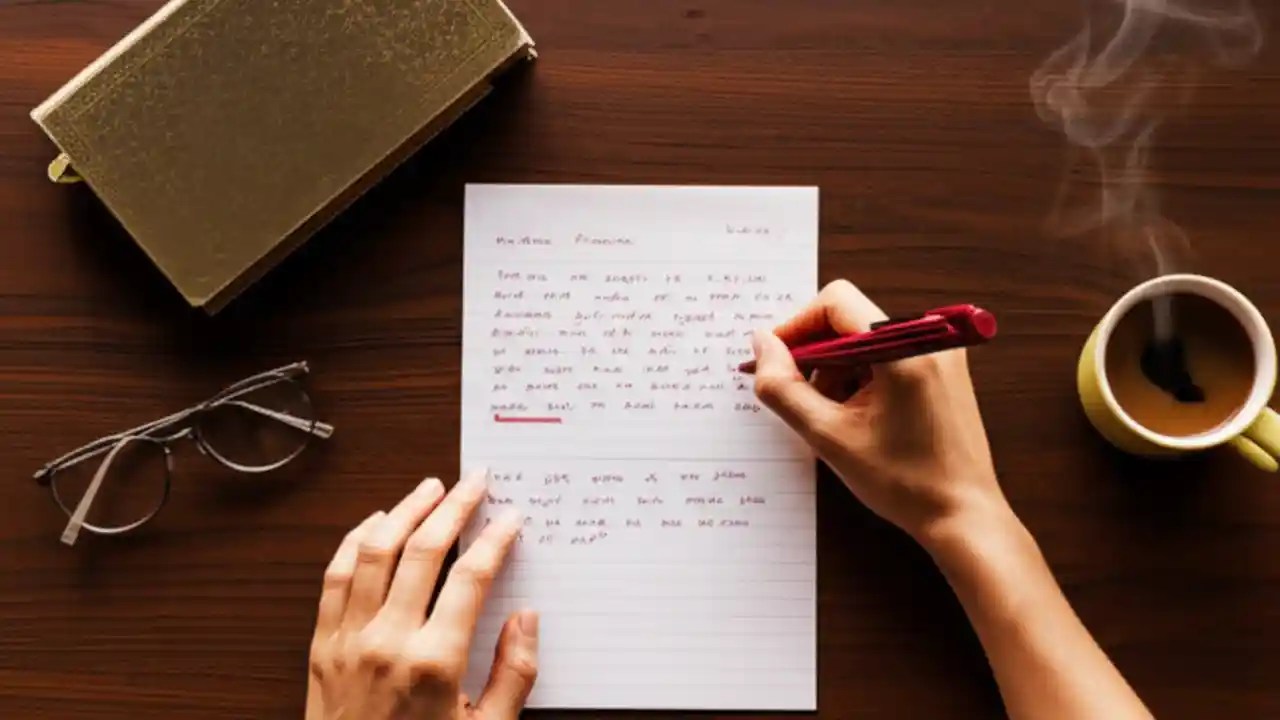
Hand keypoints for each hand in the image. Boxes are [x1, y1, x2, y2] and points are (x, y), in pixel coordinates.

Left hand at [306, 470, 536, 719]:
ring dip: (403, 510)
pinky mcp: (322, 645)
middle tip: (475, 482)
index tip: (511, 519)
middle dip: (453, 507)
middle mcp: (387, 641)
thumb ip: (514, 675)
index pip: (471, 578)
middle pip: (422, 550)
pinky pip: (335, 576)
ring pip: (374, 551)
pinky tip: (375, 522)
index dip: (495, 540)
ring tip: (429, 488)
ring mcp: (349, 639)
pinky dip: (355, 540)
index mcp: (433, 663)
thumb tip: (526, 619)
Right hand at [750, 280, 1009, 542]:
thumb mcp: (828, 436)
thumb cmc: (905, 482)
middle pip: (849, 317)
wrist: (961, 515)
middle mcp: (929, 338)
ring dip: (837, 367)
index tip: (776, 361)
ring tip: (833, 415)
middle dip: (816, 354)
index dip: (796, 327)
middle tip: (800, 398)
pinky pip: (888, 351)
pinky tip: (856, 414)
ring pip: (865, 336)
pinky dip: (861, 374)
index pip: (835, 302)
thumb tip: (762, 346)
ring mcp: (941, 350)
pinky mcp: (944, 366)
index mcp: (905, 348)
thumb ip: (784, 388)